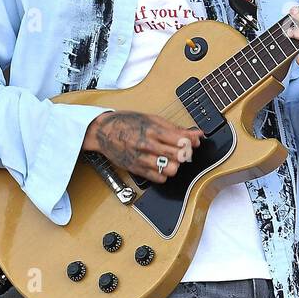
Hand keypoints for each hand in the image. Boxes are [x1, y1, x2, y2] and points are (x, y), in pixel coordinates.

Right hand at [83, 111, 202, 183]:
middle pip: (177, 156)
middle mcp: (147, 145)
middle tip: (185, 151)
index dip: (191, 141)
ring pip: (169, 169)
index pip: (179, 139)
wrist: (103, 132)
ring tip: (172, 159)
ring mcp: (141, 159)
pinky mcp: (136, 169)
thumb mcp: (151, 118)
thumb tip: (195, 133)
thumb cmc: (126, 123)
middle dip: (185, 154)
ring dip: (175, 165)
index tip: (195, 141)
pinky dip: (164, 174)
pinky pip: (158, 178)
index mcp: (152, 130)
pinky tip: (162, 166)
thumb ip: (174, 128)